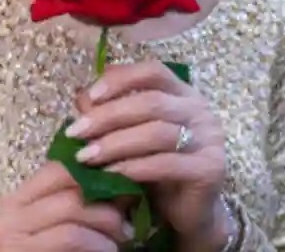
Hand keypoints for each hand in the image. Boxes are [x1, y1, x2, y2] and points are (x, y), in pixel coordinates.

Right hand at [0, 161, 133, 251]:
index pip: (58, 168)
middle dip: (107, 196)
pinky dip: (98, 243)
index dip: (94, 170)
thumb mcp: (60, 234)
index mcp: (15, 202)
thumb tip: (124, 186)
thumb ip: (80, 211)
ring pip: (72, 207)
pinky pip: (71, 236)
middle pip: (68, 184)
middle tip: (131, 213)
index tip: (125, 182)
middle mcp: (7, 214)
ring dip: (107, 221)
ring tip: (125, 236)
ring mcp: (10, 235)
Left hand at [68, 61, 234, 249]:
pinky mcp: (209, 169)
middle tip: (75, 133)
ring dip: (115, 143)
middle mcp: (200, 111)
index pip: (154, 72)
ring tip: (85, 156)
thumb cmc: (157, 170)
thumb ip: (111, 115)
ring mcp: (209, 139)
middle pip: (151, 102)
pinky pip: (165, 164)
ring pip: (157, 133)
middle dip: (108, 116)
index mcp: (183, 94)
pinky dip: (132, 167)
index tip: (90, 97)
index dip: (121, 80)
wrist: (189, 213)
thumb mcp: (132, 137)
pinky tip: (108, 175)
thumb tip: (81, 95)